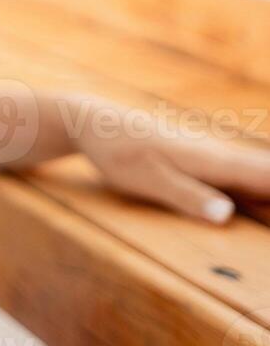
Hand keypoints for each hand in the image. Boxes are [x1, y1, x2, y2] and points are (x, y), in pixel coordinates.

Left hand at [73, 97, 269, 223]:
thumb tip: (226, 215)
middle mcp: (224, 159)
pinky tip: (260, 208)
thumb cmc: (117, 150)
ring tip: (268, 223)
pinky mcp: (206, 168)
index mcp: (215, 162)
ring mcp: (217, 162)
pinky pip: (246, 185)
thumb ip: (185, 195)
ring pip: (263, 182)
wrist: (94, 122)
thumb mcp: (144, 178)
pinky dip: (263, 198)